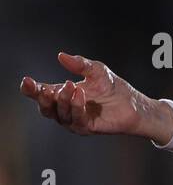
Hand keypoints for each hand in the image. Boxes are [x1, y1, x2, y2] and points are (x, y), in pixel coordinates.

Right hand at [18, 53, 172, 141]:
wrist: (134, 104)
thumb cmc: (113, 88)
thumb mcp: (96, 70)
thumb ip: (79, 64)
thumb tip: (61, 56)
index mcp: (62, 95)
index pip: (41, 93)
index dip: (31, 89)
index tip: (26, 81)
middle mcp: (65, 109)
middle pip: (45, 108)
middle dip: (42, 98)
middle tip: (44, 88)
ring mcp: (75, 120)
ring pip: (59, 114)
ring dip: (63, 100)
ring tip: (70, 86)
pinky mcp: (87, 128)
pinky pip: (76, 120)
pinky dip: (76, 107)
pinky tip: (80, 95)